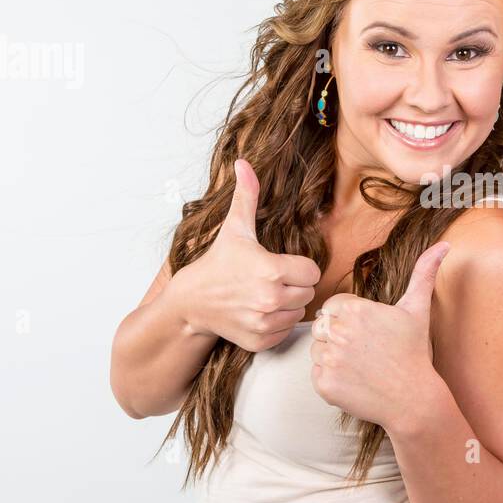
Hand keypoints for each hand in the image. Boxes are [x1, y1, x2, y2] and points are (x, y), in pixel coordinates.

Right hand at [169, 158, 320, 350]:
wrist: (191, 302)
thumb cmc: (217, 264)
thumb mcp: (235, 229)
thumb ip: (246, 196)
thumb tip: (243, 162)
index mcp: (272, 270)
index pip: (312, 271)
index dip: (298, 267)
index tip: (280, 265)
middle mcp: (270, 298)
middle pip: (308, 293)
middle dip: (294, 286)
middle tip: (272, 280)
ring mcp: (264, 322)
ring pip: (298, 313)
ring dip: (287, 306)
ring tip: (264, 295)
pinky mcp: (259, 340)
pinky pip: (285, 332)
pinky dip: (277, 325)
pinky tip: (259, 312)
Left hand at [309, 241, 451, 432]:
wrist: (413, 399)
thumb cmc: (413, 352)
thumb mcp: (418, 309)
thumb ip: (424, 272)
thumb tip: (443, 245)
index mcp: (355, 310)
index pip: (333, 307)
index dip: (349, 319)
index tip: (368, 333)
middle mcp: (339, 333)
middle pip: (322, 327)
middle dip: (339, 337)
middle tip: (365, 351)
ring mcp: (330, 360)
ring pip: (318, 350)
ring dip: (333, 357)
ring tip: (361, 365)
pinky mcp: (324, 384)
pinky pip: (317, 374)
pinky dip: (331, 379)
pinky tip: (355, 380)